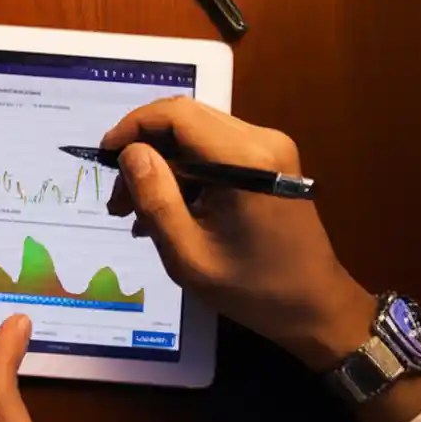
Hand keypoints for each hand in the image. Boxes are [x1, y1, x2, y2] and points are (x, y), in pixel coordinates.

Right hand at [102, 97, 374, 370]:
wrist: (316, 306)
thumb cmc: (253, 289)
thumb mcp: (189, 254)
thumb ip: (156, 199)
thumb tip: (130, 153)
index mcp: (246, 160)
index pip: (177, 115)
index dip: (133, 126)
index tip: (104, 158)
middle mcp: (262, 141)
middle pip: (185, 120)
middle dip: (143, 151)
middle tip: (119, 199)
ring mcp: (269, 149)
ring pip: (195, 134)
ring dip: (161, 165)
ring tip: (137, 212)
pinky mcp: (269, 161)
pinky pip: (213, 150)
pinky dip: (183, 173)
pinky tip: (168, 210)